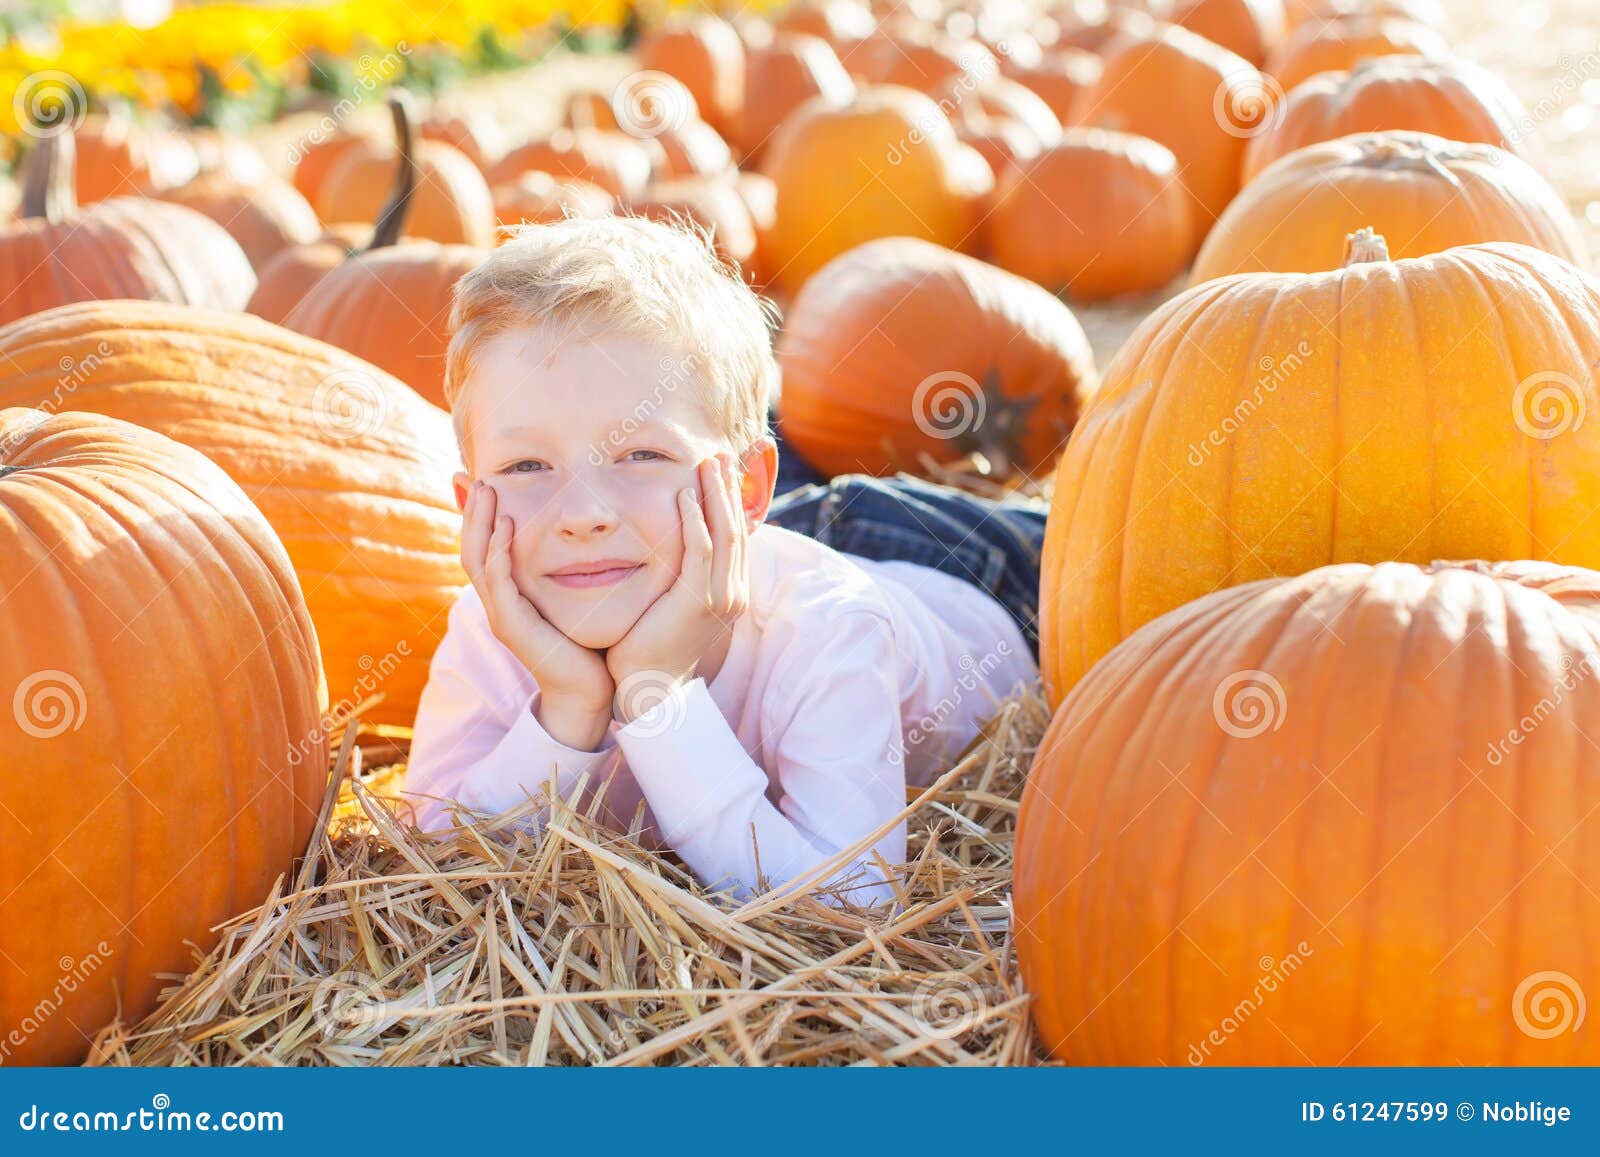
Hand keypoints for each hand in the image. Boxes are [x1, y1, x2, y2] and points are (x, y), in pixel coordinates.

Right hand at [460, 479, 613, 749]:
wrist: (591, 692)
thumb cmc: (587, 644)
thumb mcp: (573, 598)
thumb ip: (569, 570)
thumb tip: (581, 538)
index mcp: (509, 596)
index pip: (482, 548)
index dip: (479, 516)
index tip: (484, 480)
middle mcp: (499, 604)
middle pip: (470, 549)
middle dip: (472, 512)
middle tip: (478, 477)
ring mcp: (502, 616)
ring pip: (476, 562)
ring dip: (479, 524)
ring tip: (485, 491)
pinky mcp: (513, 627)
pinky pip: (499, 584)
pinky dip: (498, 553)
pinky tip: (505, 528)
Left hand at [606, 452, 749, 721]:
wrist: (649, 687)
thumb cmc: (652, 646)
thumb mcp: (675, 604)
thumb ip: (682, 575)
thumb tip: (673, 549)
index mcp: (732, 592)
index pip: (737, 537)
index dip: (733, 501)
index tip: (724, 470)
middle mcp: (734, 592)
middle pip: (737, 528)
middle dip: (730, 489)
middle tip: (721, 454)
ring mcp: (721, 597)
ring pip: (724, 533)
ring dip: (715, 494)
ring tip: (707, 463)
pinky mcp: (698, 600)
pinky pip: (700, 549)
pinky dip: (694, 518)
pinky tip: (683, 493)